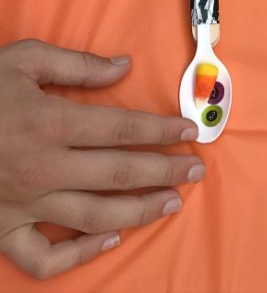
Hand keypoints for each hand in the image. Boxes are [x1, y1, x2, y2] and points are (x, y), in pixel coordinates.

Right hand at [0, 39, 204, 278]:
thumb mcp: (21, 60)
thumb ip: (76, 65)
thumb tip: (124, 66)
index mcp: (51, 123)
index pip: (124, 129)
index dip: (162, 131)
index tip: (190, 132)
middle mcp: (44, 169)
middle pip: (120, 174)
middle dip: (165, 172)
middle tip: (196, 171)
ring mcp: (22, 205)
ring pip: (94, 216)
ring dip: (139, 212)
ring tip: (171, 204)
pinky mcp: (0, 231)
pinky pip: (42, 258)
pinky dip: (78, 256)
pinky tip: (108, 242)